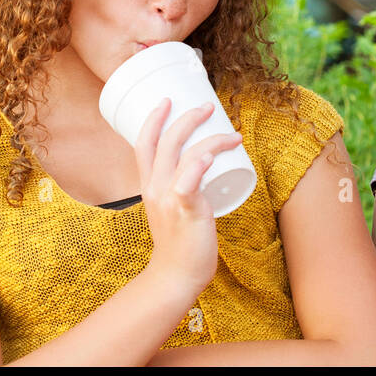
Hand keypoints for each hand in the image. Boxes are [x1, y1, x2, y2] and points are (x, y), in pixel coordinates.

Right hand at [134, 99, 244, 296]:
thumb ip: (182, 187)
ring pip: (184, 155)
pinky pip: (189, 183)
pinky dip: (199, 165)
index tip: (168, 100)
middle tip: (208, 107)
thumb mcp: (171, 207)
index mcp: (148, 185)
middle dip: (187, 118)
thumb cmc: (178, 241)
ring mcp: (169, 199)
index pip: (143, 143)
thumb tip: (204, 167)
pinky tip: (213, 154)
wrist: (175, 275)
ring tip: (232, 133)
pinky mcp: (186, 211)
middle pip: (165, 142)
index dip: (153, 119)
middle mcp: (154, 188)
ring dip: (210, 137)